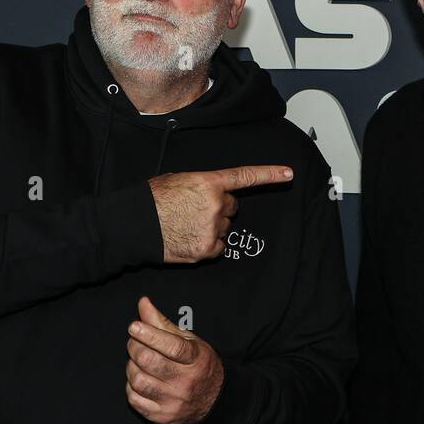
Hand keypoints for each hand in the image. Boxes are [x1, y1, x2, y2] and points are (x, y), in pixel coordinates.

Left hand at [124, 296, 224, 423]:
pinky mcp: (161, 416)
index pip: (172, 347)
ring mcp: (173, 401)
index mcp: (197, 360)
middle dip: (135, 347)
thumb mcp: (189, 341)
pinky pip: (134, 399)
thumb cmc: (199, 364)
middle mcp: (186, 382)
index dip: (151, 335)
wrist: (215, 401)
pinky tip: (140, 378)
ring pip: (139, 381)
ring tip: (138, 360)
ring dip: (131, 366)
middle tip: (135, 340)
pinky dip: (131, 386)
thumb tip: (143, 303)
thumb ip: (163, 323)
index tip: (134, 326)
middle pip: (150, 362)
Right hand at [148, 164, 292, 262]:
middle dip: (218, 208)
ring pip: (224, 227)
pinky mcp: (207, 249)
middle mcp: (216, 205)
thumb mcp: (178, 180)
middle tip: (194, 210)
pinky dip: (208, 244)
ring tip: (186, 224)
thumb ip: (202, 184)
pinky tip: (188, 238)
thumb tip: (211, 191)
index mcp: (209, 183)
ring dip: (211, 226)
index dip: (270, 174)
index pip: (246, 176)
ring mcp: (213, 228)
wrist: (133, 226)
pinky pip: (218, 246)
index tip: (289, 173)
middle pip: (232, 207)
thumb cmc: (152, 200)